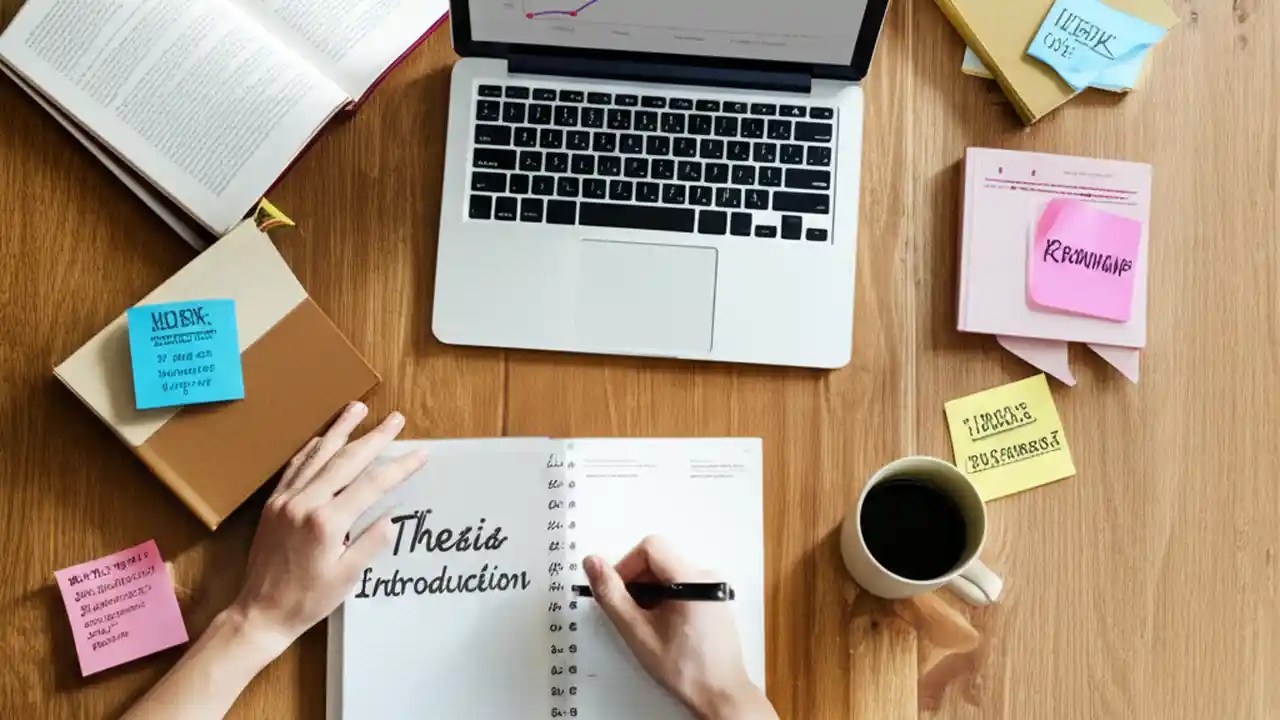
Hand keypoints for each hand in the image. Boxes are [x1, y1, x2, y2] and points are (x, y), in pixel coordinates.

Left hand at [227, 402, 427, 655]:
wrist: (260, 613)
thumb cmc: (307, 601)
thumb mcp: (347, 578)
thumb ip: (370, 543)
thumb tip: (390, 516)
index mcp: (327, 522)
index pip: (372, 485)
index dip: (399, 467)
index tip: (420, 453)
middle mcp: (305, 502)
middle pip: (346, 460)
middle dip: (374, 437)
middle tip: (396, 419)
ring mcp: (286, 500)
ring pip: (318, 455)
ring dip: (341, 430)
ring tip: (358, 407)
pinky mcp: (274, 504)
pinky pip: (296, 467)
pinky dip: (312, 449)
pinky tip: (322, 438)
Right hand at [584, 537, 775, 719]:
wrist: (720, 693)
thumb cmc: (686, 669)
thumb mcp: (638, 632)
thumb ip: (612, 595)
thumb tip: (593, 564)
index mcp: (692, 579)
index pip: (651, 547)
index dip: (626, 565)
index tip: (618, 590)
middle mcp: (707, 577)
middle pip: (660, 558)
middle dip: (637, 580)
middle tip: (629, 612)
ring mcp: (713, 588)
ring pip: (669, 572)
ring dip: (650, 591)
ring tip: (646, 623)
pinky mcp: (713, 599)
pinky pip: (682, 584)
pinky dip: (665, 598)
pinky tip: (662, 625)